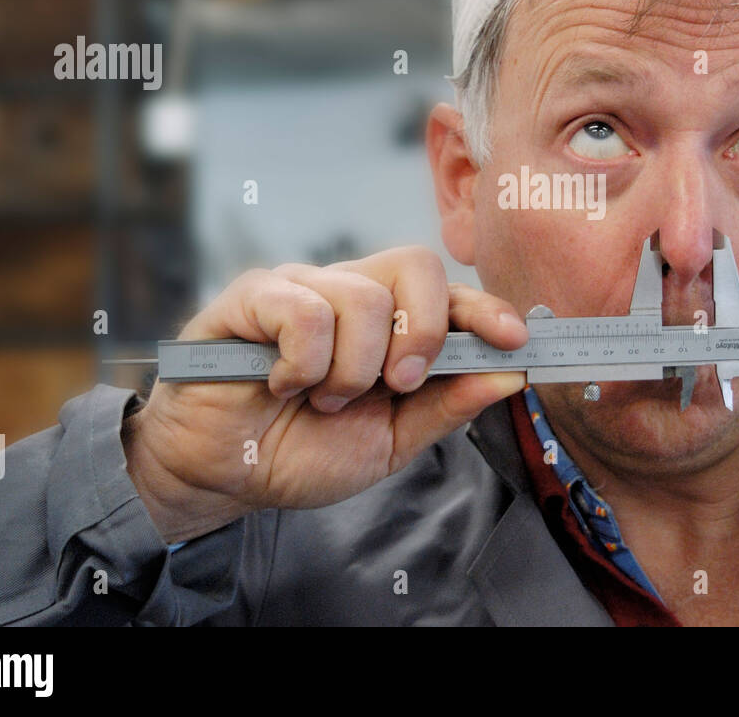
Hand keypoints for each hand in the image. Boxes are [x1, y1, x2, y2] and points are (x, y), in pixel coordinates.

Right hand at [121, 246, 527, 542]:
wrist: (223, 475)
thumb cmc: (301, 451)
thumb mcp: (390, 442)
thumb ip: (447, 406)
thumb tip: (512, 375)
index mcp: (389, 324)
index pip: (449, 292)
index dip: (486, 309)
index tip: (515, 340)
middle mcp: (349, 293)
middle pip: (416, 263)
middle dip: (424, 331)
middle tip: (397, 386)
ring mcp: (302, 287)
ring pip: (365, 298)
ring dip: (353, 369)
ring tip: (322, 399)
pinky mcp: (253, 295)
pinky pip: (307, 310)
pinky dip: (305, 362)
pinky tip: (284, 383)